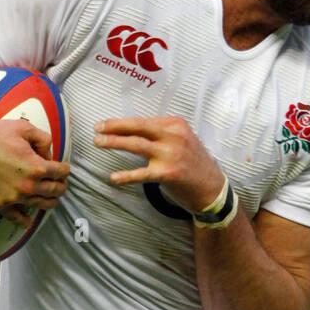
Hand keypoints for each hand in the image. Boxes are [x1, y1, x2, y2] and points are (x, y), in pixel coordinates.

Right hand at [0, 119, 68, 228]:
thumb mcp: (23, 127)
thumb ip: (43, 139)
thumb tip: (49, 154)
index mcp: (37, 167)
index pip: (62, 172)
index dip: (64, 169)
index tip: (62, 168)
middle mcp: (29, 186)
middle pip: (56, 191)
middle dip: (61, 185)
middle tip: (59, 183)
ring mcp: (15, 198)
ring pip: (42, 205)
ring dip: (49, 201)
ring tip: (50, 197)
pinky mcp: (1, 205)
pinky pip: (17, 218)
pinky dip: (25, 221)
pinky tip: (28, 221)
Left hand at [93, 115, 224, 213]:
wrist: (212, 187)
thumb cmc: (193, 163)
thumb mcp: (182, 140)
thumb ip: (162, 133)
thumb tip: (132, 130)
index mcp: (176, 124)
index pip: (143, 121)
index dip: (122, 122)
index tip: (105, 124)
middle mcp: (174, 136)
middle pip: (138, 127)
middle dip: (115, 126)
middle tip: (97, 127)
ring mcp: (171, 154)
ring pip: (137, 145)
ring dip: (114, 143)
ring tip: (98, 142)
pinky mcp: (168, 173)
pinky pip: (142, 174)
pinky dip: (126, 176)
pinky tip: (113, 177)